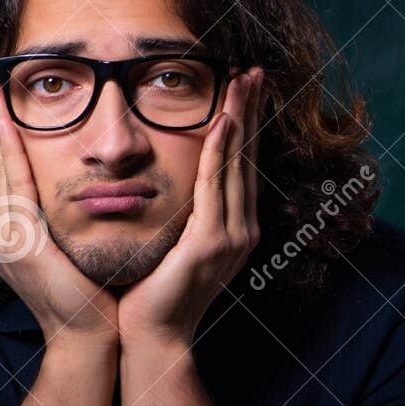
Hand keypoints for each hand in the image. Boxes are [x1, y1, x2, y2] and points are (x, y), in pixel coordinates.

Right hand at [0, 71, 118, 349]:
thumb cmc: (91, 298)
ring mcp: (2, 237)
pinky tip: (4, 120)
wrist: (90, 339)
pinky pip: (14, 183)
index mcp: (9, 233)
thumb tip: (76, 193)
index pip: (1, 171)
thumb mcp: (71, 250)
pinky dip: (7, 149)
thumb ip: (62, 221)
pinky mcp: (19, 241)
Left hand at [116, 66, 262, 352]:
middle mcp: (241, 229)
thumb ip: (179, 214)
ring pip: (237, 163)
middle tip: (254, 69)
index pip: (240, 165)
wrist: (152, 337)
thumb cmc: (151, 293)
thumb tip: (168, 182)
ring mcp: (232, 236)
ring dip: (240, 117)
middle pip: (247, 156)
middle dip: (251, 110)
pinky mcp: (213, 242)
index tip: (243, 87)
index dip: (244, 124)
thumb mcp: (170, 244)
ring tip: (243, 80)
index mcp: (233, 228)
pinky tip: (222, 120)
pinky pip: (216, 184)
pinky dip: (220, 150)